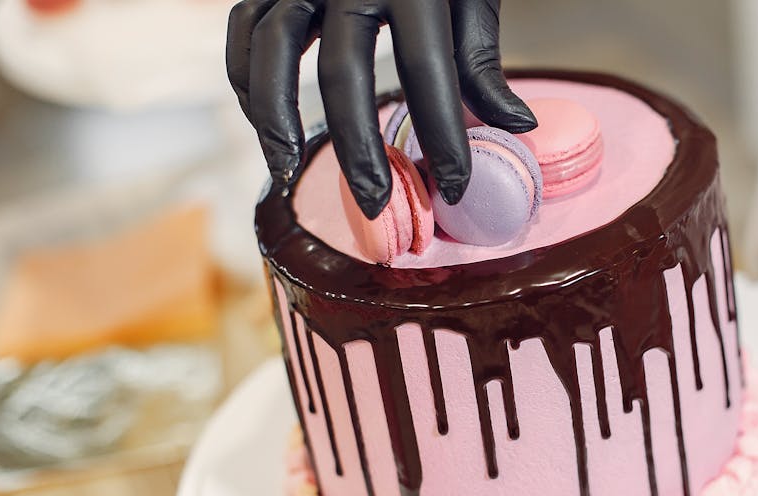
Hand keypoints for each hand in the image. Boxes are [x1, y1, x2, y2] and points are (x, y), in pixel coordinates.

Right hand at [226, 0, 536, 218]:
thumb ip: (481, 57)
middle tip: (375, 202)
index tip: (455, 187)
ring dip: (275, 119)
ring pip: (272, 50)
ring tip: (287, 171)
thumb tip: (515, 127)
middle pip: (345, 73)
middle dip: (358, 148)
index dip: (444, 135)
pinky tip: (266, 126)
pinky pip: (242, 30)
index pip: (429, 70)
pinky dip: (246, 80)